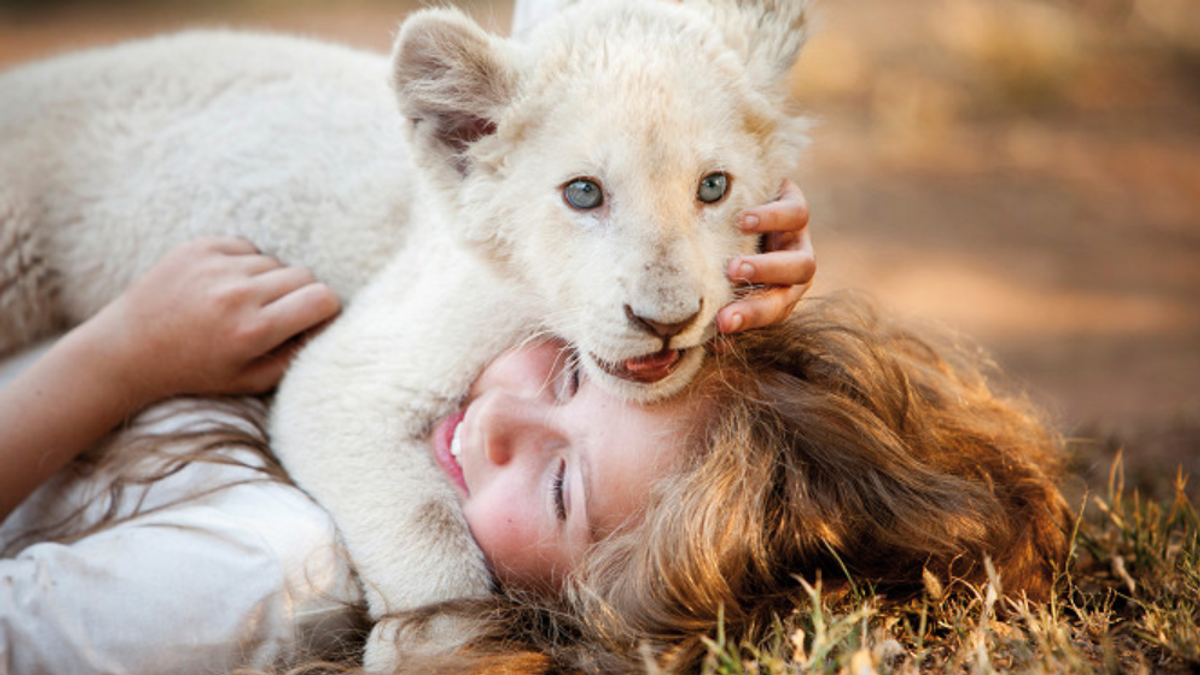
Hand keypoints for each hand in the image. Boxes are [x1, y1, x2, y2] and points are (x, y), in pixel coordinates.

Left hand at [88, 237, 340, 401]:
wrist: (128, 348)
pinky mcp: (199, 247)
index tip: (312, 320)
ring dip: (269, 281)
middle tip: (277, 315)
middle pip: (304, 276)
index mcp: (252, 330)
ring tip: (242, 303)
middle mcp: (236, 294)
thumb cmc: (195, 370)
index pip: (322, 298)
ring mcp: (216, 266)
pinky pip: (248, 248)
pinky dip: (245, 265)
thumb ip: (297, 356)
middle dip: (300, 296)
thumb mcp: (251, 380)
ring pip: (275, 262)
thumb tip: (327, 325)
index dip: (325, 310)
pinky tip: (223, 286)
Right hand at [718, 179, 814, 332]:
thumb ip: (711, 301)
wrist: (736, 192)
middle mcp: (792, 270)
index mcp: (778, 291)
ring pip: (802, 263)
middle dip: (760, 302)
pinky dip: (771, 219)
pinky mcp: (794, 204)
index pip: (770, 312)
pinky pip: (796, 214)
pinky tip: (742, 221)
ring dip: (768, 268)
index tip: (720, 324)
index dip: (747, 320)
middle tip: (726, 305)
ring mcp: (797, 239)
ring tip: (734, 267)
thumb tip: (688, 337)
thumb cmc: (721, 242)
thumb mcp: (718, 273)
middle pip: (789, 294)